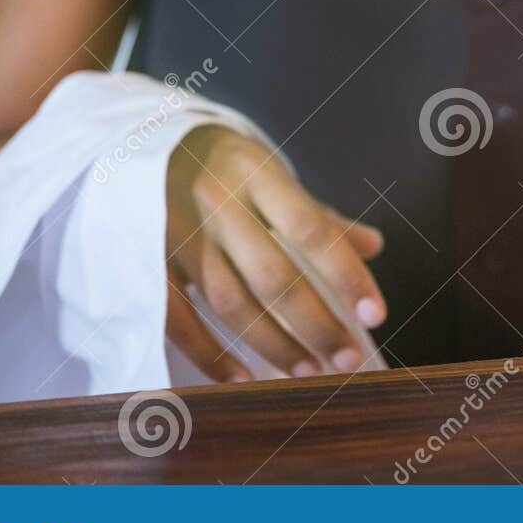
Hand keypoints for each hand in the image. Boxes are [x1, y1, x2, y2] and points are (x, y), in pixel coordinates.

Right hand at [164, 124, 385, 381]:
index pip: (311, 229)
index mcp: (258, 176)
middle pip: (272, 275)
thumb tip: (373, 246)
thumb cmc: (228, 168)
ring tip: (310, 372)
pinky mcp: (147, 262)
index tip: (375, 315)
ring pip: (230, 301)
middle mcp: (218, 204)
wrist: (147, 143)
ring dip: (273, 344)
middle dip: (315, 324)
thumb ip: (320, 216)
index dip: (345, 275)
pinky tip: (243, 380)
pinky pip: (178, 318)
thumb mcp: (272, 175)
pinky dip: (210, 354)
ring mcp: (177, 234)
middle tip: (348, 360)